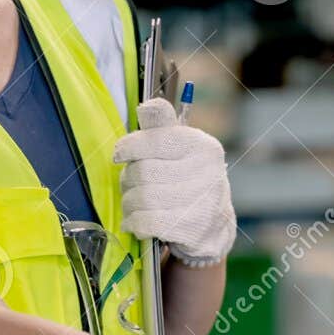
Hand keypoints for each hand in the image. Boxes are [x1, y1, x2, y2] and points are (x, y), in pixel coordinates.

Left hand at [113, 98, 236, 264]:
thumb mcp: (181, 151)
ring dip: (129, 204)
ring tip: (132, 207)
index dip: (129, 146)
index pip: (155, 138)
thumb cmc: (189, 183)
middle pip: (143, 171)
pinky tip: (135, 223)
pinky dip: (135, 223)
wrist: (214, 228)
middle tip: (130, 187)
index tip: (119, 155)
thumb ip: (162, 128)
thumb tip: (146, 106)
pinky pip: (147, 221)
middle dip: (128, 181)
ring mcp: (202, 202)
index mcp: (203, 147)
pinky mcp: (193, 228)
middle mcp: (207, 172)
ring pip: (143, 197)